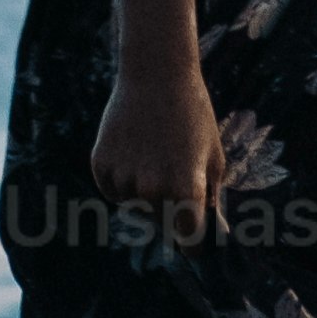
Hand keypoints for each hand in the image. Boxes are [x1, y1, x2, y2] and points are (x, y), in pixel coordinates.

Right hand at [90, 59, 223, 245]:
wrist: (156, 75)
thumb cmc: (194, 117)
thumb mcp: (213, 158)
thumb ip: (212, 200)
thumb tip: (214, 233)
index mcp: (187, 191)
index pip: (189, 242)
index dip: (194, 243)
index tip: (195, 241)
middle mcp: (153, 191)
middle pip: (162, 225)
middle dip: (172, 212)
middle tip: (175, 177)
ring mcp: (124, 179)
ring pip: (136, 208)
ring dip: (145, 194)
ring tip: (154, 155)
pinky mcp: (101, 166)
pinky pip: (114, 191)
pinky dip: (122, 181)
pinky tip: (133, 152)